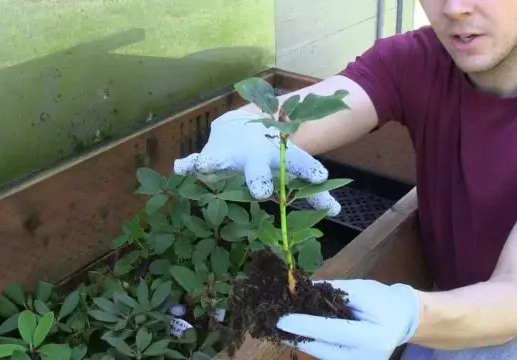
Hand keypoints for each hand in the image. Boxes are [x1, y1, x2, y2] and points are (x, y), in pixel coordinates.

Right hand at [173, 109, 341, 215]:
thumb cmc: (271, 157)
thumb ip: (313, 193)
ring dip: (215, 164)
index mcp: (280, 157)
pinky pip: (197, 160)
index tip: (320, 176)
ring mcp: (231, 154)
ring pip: (224, 160)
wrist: (241, 126)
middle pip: (259, 166)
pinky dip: (189, 164)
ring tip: (206, 168)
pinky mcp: (211, 156)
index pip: (297, 163)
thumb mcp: (292, 171)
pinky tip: (180, 168)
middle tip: (261, 192)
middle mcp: (255, 154)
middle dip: (259, 177)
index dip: (307, 169)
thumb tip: (337, 212)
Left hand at [276, 279, 419, 359]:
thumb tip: (299, 291)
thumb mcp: (358, 289)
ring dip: (300, 340)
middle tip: (273, 322)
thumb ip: (329, 292)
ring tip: (281, 325)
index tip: (280, 318)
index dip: (303, 324)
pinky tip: (297, 332)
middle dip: (295, 335)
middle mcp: (365, 359)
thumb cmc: (381, 300)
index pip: (330, 331)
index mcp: (372, 337)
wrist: (402, 319)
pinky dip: (311, 343)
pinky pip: (325, 355)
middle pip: (320, 349)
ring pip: (320, 355)